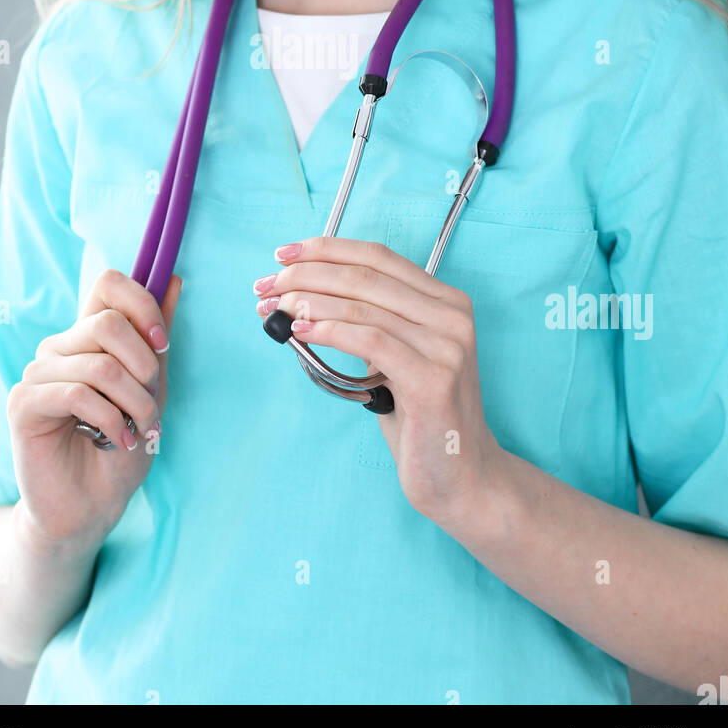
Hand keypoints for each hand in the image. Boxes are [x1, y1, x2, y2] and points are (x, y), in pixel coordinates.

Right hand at [7, 268, 182, 549]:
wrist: (92, 506)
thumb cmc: (122, 446)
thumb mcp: (152, 387)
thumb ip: (157, 335)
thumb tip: (172, 277)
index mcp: (87, 335)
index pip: (108, 283)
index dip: (142, 304)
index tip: (162, 343)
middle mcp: (58, 346)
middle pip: (108, 322)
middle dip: (145, 367)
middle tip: (150, 405)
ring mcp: (37, 372)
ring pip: (100, 364)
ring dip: (135, 403)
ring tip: (140, 429)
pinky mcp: (23, 403)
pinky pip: (77, 394)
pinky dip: (110, 420)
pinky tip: (117, 440)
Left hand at [253, 236, 505, 532]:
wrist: (463, 478)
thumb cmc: (422, 419)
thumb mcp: (395, 359)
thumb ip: (367, 324)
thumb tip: (298, 299)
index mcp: (445, 301)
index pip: (377, 256)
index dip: (326, 249)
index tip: (283, 254)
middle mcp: (452, 315)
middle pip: (365, 275)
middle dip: (306, 274)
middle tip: (264, 286)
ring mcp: (448, 346)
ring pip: (363, 305)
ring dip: (308, 301)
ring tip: (273, 309)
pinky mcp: (434, 379)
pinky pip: (371, 341)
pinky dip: (329, 331)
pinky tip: (301, 332)